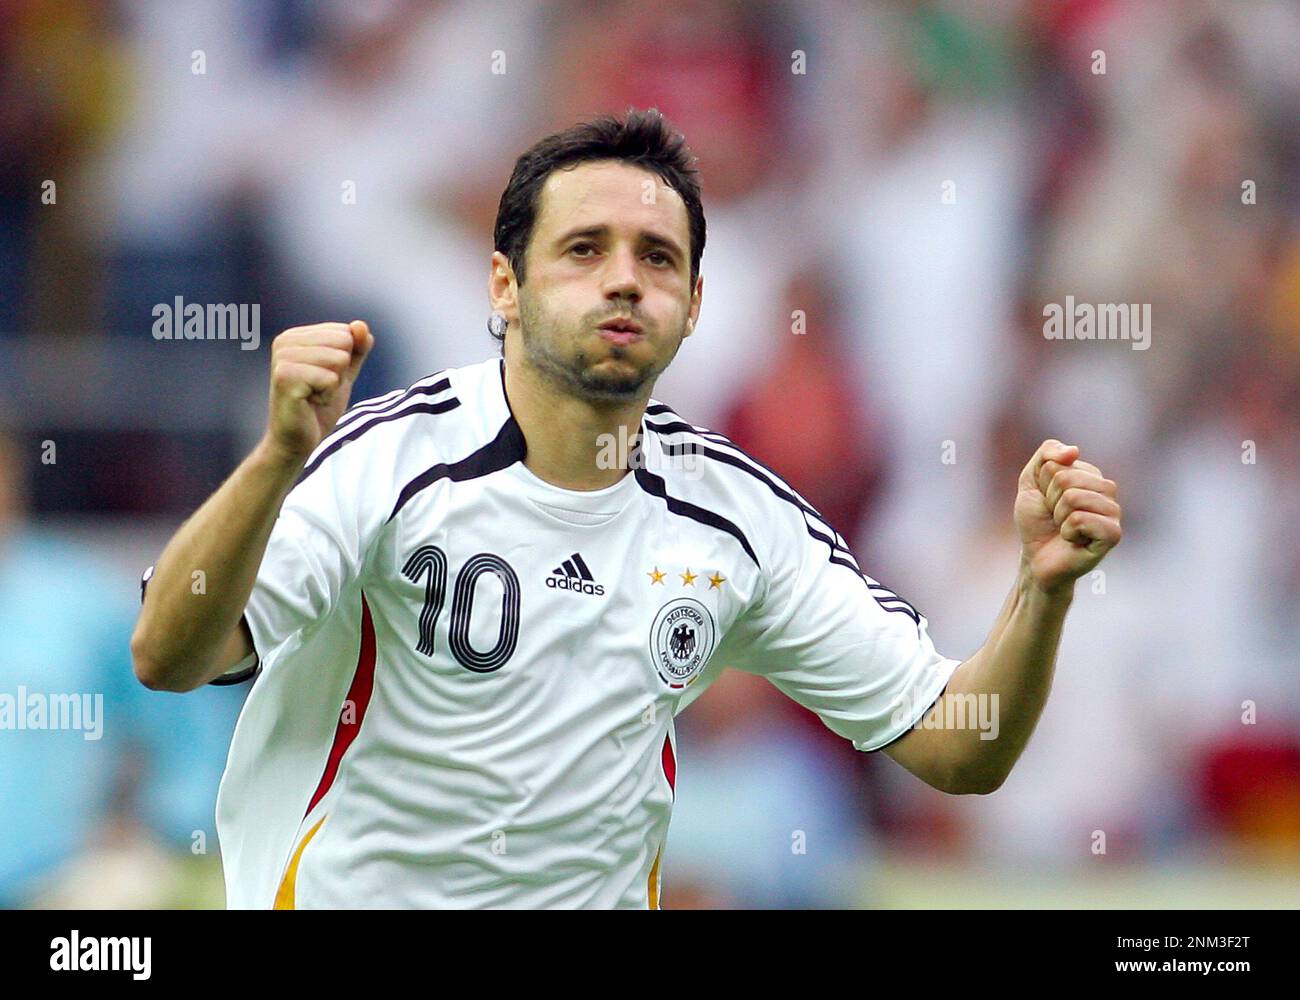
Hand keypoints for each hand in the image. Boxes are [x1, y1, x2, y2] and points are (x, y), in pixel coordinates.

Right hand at [262, 320, 373, 464]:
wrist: (297, 440)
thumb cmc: (318, 405)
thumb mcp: (344, 372)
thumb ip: (356, 349)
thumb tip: (361, 326)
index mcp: (296, 335)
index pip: (345, 332)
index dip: (345, 361)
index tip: (323, 378)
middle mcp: (285, 341)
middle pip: (344, 342)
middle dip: (340, 372)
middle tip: (319, 388)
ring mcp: (283, 358)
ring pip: (339, 360)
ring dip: (334, 384)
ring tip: (314, 395)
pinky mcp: (286, 377)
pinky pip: (330, 379)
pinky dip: (327, 395)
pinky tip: (309, 402)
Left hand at [1015, 439, 1121, 594]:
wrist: (1037, 559)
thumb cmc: (1037, 521)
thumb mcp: (1031, 481)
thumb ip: (1046, 455)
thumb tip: (1074, 450)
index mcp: (1091, 475)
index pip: (1060, 463)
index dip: (1044, 484)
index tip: (1048, 500)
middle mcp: (1107, 491)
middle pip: (1066, 479)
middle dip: (1050, 500)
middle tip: (1056, 517)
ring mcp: (1113, 512)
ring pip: (1073, 498)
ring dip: (1058, 516)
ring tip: (1064, 527)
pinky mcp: (1113, 534)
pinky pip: (1081, 519)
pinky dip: (1068, 531)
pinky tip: (1074, 540)